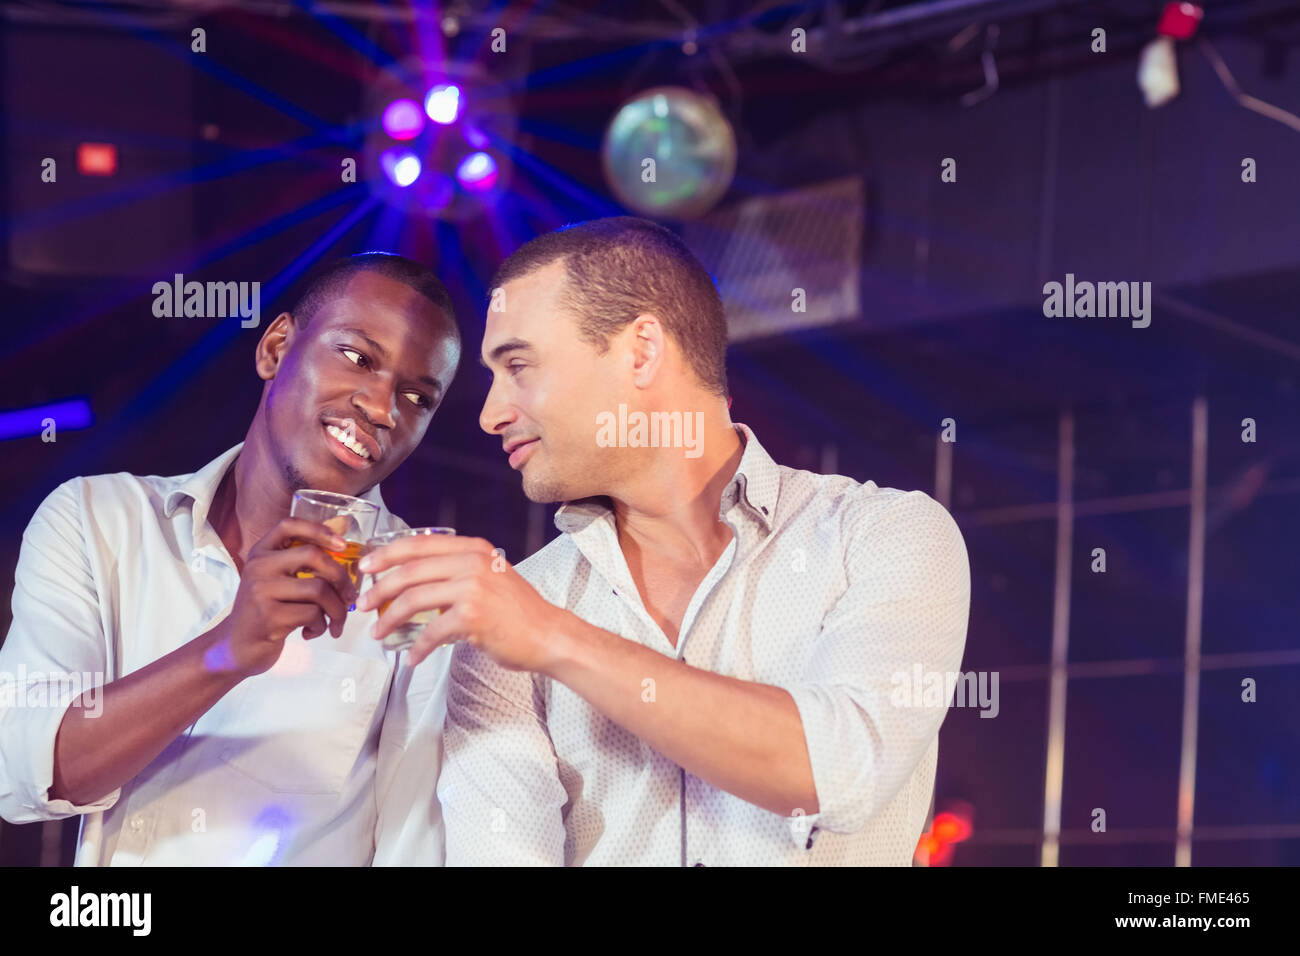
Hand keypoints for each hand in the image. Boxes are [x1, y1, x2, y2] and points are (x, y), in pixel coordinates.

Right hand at [222, 517, 358, 676]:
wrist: (237, 646)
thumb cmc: (268, 610)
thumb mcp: (277, 580)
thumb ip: (302, 562)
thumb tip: (344, 534)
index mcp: (261, 552)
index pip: (288, 525)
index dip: (318, 529)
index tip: (342, 544)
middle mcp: (258, 567)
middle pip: (313, 556)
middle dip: (342, 577)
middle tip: (350, 596)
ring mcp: (261, 591)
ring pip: (319, 589)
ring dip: (337, 609)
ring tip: (335, 621)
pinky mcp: (269, 617)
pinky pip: (313, 614)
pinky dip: (322, 626)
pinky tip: (312, 632)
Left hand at [356, 535, 564, 670]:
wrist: (548, 635)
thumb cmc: (519, 612)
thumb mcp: (490, 575)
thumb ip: (459, 571)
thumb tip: (417, 580)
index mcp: (473, 548)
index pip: (418, 544)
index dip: (386, 555)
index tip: (365, 567)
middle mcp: (472, 562)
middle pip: (409, 571)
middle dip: (378, 589)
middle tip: (362, 604)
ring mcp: (472, 588)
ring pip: (413, 600)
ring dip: (389, 618)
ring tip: (378, 632)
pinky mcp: (472, 617)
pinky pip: (431, 632)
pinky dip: (417, 647)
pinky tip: (411, 657)